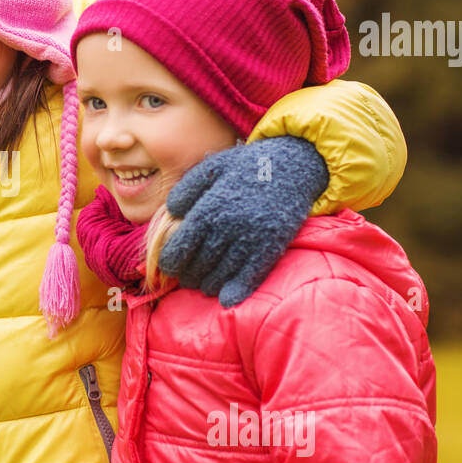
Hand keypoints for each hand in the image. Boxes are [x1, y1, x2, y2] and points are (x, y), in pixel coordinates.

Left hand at [158, 136, 328, 306]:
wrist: (293, 164)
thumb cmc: (247, 166)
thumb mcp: (211, 167)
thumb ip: (185, 190)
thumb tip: (170, 213)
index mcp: (208, 210)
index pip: (178, 250)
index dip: (169, 263)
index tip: (169, 266)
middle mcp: (227, 228)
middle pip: (197, 267)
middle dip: (187, 276)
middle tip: (186, 276)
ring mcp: (251, 240)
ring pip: (220, 277)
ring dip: (207, 285)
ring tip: (203, 283)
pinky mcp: (271, 247)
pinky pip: (250, 278)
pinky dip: (236, 291)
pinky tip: (226, 298)